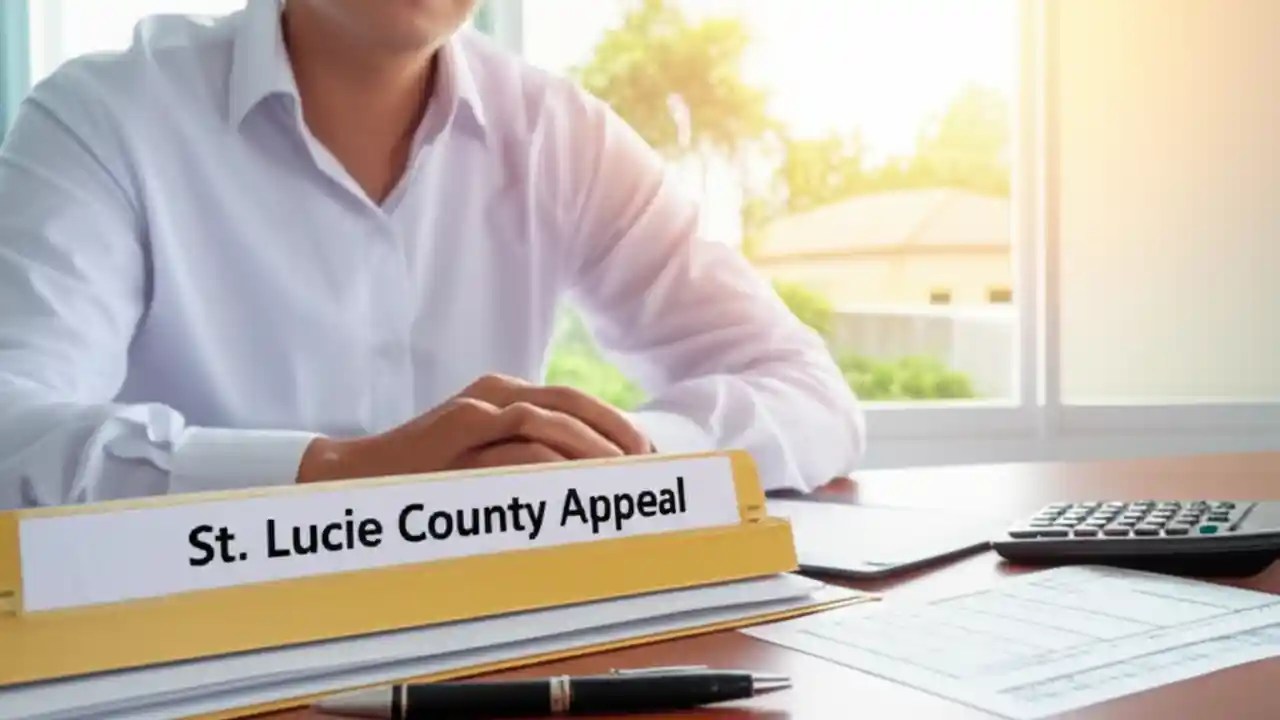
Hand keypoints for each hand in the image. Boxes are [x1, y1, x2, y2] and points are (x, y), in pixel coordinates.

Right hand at [297, 375, 649, 481]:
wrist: (353, 475)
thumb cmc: (423, 480)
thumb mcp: (484, 464)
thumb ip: (528, 464)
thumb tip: (589, 487)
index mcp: (506, 395)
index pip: (576, 403)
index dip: (617, 427)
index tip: (648, 459)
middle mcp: (496, 392)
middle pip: (574, 403)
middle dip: (618, 434)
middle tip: (649, 468)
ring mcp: (477, 407)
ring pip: (554, 420)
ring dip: (594, 450)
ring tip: (623, 479)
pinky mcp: (460, 427)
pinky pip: (522, 441)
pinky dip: (557, 462)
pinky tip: (580, 485)